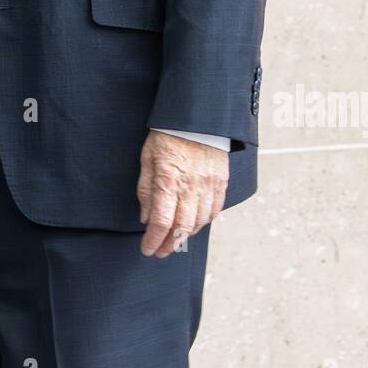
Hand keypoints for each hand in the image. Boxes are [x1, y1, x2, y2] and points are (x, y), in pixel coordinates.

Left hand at [136, 130, 228, 257]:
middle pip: (182, 228)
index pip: (161, 222)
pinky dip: (204, 222)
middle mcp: (191, 185)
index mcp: (169, 179)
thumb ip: (146, 189)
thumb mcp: (147, 158)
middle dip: (169, 245)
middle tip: (160, 251)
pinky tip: (194, 225)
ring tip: (175, 240)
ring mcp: (209, 184)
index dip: (153, 241)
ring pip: (200, 222)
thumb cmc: (168, 134)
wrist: (197, 116)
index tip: (147, 249)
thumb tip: (146, 218)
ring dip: (186, 236)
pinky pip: (215, 210)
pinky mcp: (221, 181)